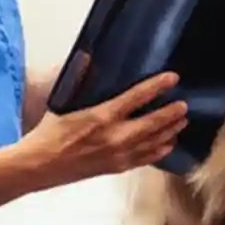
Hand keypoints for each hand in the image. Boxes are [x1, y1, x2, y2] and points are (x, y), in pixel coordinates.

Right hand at [22, 69, 187, 188]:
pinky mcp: (115, 168)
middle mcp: (114, 137)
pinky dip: (159, 151)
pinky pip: (144, 159)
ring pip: (152, 143)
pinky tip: (168, 145)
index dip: (156, 86)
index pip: (136, 98)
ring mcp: (117, 155)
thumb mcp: (62, 102)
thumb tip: (88, 56)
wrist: (39, 166)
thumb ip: (79, 78)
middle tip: (185, 105)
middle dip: (171, 114)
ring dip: (170, 131)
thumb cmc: (49, 133)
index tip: (172, 78)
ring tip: (183, 122)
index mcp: (101, 117)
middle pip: (152, 123)